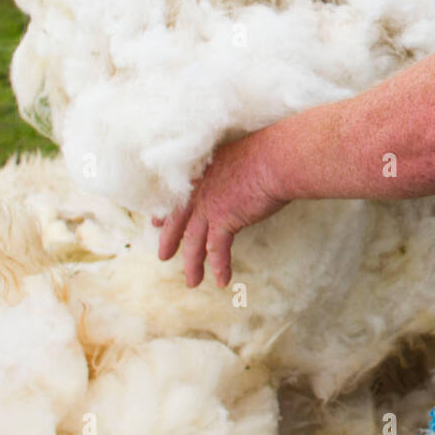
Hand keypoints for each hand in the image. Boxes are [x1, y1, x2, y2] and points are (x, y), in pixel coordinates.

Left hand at [155, 127, 288, 287]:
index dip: (168, 212)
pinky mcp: (224, 220)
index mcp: (202, 172)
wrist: (276, 159)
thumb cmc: (267, 152)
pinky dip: (220, 267)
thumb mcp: (239, 157)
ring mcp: (208, 206)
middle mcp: (199, 189)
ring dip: (193, 265)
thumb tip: (241, 180)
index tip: (158, 222)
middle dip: (169, 240)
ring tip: (192, 282)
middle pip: (177, 220)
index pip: (178, 196)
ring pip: (193, 242)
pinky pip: (217, 250)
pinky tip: (222, 281)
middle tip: (163, 255)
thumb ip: (230, 171)